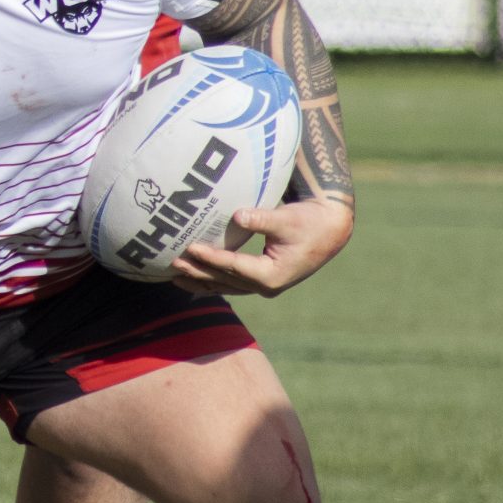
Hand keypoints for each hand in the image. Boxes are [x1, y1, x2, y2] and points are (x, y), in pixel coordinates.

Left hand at [171, 195, 352, 296]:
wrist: (329, 230)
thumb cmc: (308, 221)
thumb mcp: (286, 218)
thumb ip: (262, 219)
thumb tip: (238, 215)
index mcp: (273, 274)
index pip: (234, 266)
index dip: (211, 258)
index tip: (190, 248)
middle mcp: (267, 286)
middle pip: (225, 280)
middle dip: (198, 272)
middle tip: (172, 263)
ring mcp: (264, 287)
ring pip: (226, 286)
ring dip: (200, 281)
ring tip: (174, 276)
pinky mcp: (261, 281)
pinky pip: (231, 284)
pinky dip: (212, 281)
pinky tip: (193, 280)